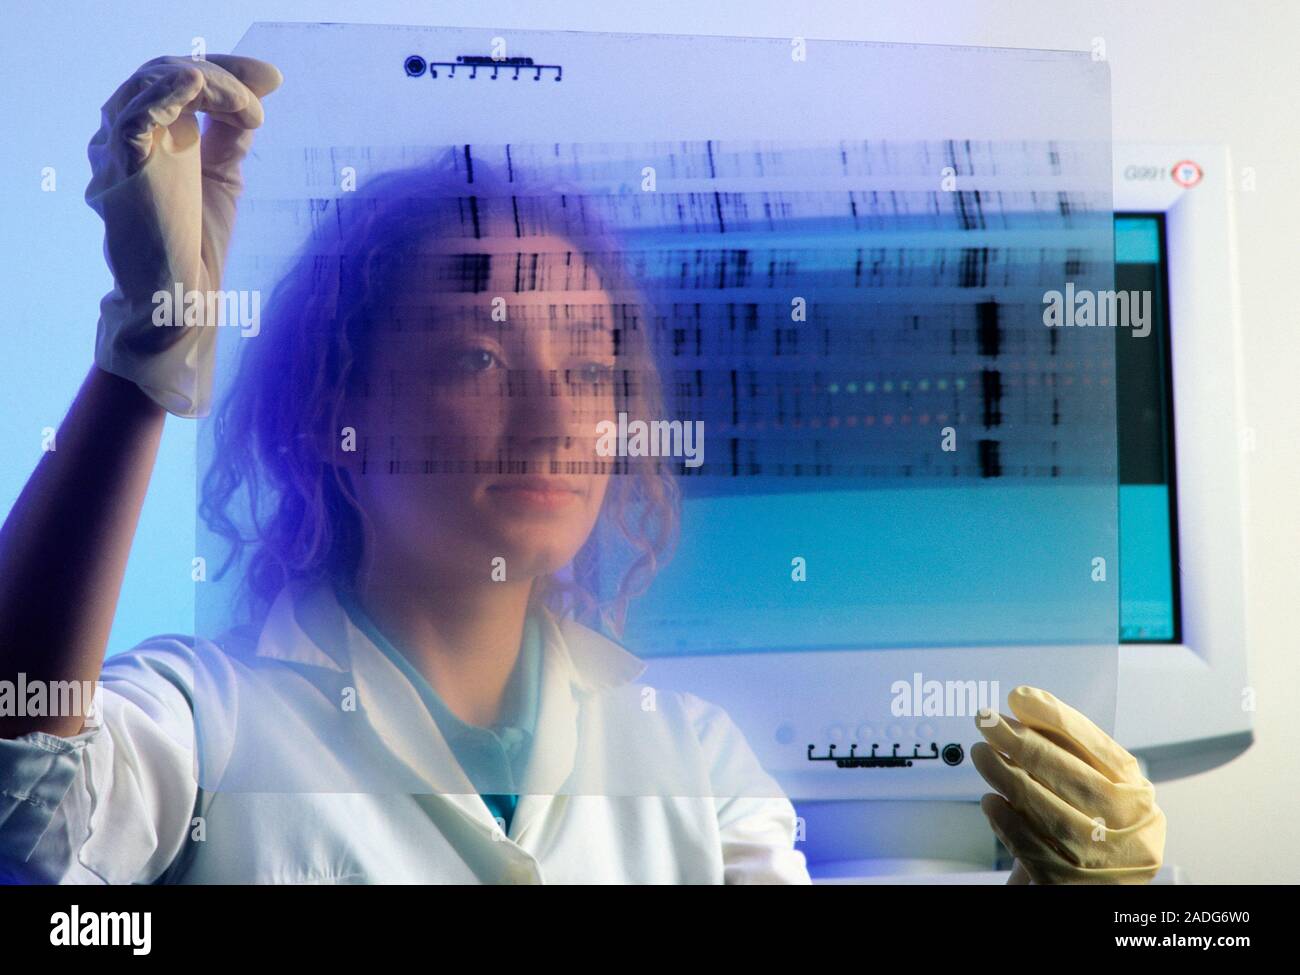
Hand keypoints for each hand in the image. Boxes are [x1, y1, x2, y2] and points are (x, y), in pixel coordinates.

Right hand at [85, 54, 281, 416]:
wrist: (179, 296)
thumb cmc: (195, 243)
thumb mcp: (221, 177)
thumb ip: (229, 135)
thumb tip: (256, 98)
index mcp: (149, 132)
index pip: (180, 78)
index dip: (227, 71)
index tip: (272, 78)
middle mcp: (125, 133)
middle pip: (167, 72)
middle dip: (224, 73)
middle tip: (268, 83)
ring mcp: (117, 148)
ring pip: (155, 84)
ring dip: (211, 85)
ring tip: (250, 106)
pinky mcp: (121, 168)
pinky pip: (135, 116)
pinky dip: (166, 94)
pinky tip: (198, 86)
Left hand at [972, 685, 1165, 883]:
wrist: (1090, 886)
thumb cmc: (1086, 825)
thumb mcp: (1091, 787)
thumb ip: (1064, 751)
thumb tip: (1023, 704)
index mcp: (1137, 795)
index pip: (1101, 749)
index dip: (1058, 719)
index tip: (1020, 698)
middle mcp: (1130, 830)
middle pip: (1073, 778)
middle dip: (1023, 744)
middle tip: (987, 721)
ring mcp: (1103, 862)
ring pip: (1050, 813)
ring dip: (1007, 777)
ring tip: (981, 754)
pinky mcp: (1070, 885)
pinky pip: (1032, 848)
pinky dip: (1007, 821)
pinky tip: (990, 800)